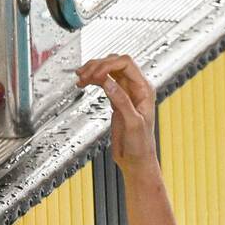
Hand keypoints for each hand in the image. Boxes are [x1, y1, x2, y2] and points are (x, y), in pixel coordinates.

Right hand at [74, 53, 158, 173]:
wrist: (136, 160)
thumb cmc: (141, 145)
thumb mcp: (132, 123)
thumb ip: (121, 101)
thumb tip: (107, 82)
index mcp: (144, 89)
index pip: (126, 64)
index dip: (108, 65)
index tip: (94, 74)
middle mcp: (136, 88)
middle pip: (116, 63)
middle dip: (98, 65)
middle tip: (83, 74)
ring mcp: (126, 93)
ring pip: (108, 71)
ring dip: (93, 71)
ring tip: (80, 77)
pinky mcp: (117, 99)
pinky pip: (104, 82)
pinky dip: (93, 80)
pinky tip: (83, 83)